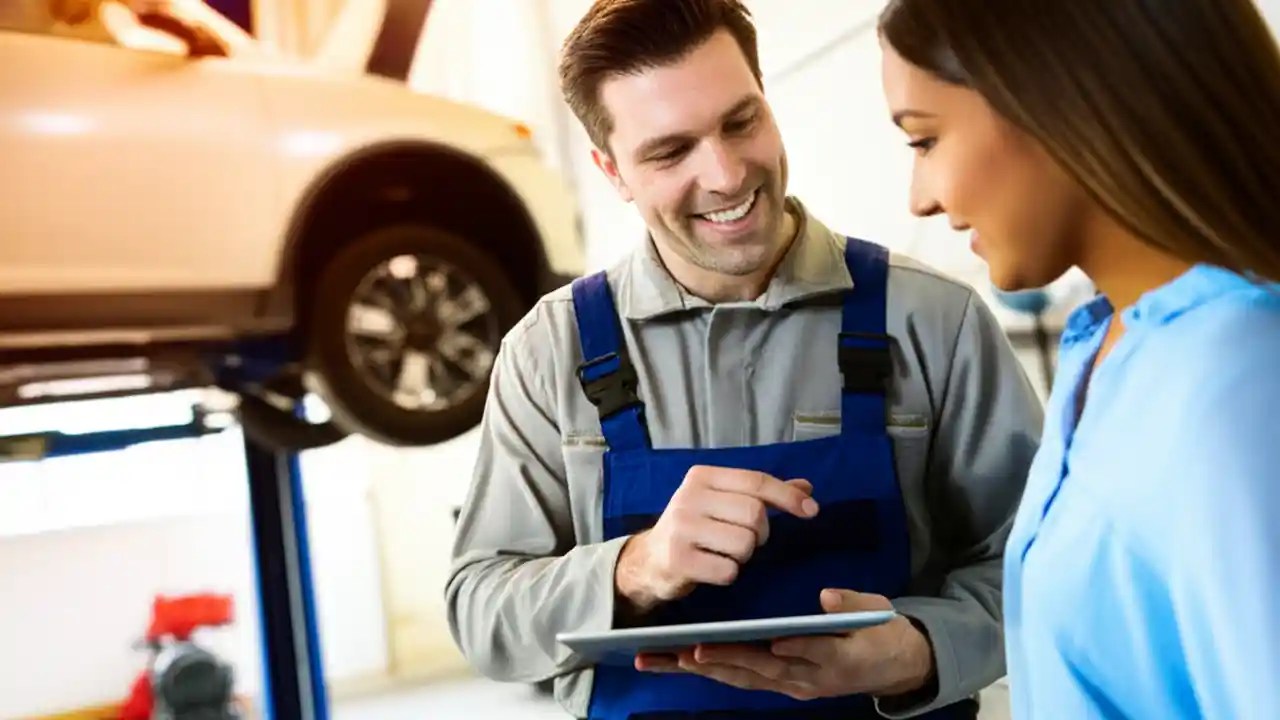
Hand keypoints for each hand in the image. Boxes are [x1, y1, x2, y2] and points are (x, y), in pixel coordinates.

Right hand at [615, 466, 817, 616]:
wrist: (648, 559)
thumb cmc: (694, 527)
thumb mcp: (723, 502)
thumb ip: (762, 494)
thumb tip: (806, 488)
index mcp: (702, 477)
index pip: (756, 481)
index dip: (787, 497)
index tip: (812, 511)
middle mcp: (689, 497)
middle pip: (754, 514)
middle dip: (760, 533)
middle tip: (747, 540)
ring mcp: (682, 528)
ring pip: (744, 544)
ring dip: (744, 555)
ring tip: (724, 553)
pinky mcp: (678, 559)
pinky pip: (728, 570)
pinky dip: (728, 573)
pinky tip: (712, 568)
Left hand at [637, 589, 934, 700]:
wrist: (895, 665)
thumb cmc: (882, 632)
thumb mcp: (878, 613)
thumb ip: (852, 606)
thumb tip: (827, 598)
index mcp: (838, 658)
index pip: (807, 653)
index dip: (783, 648)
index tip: (759, 639)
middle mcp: (809, 679)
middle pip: (761, 671)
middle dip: (722, 661)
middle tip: (687, 650)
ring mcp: (793, 686)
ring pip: (742, 679)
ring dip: (702, 670)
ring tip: (665, 659)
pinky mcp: (782, 685)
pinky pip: (741, 680)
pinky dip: (712, 672)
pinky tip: (683, 662)